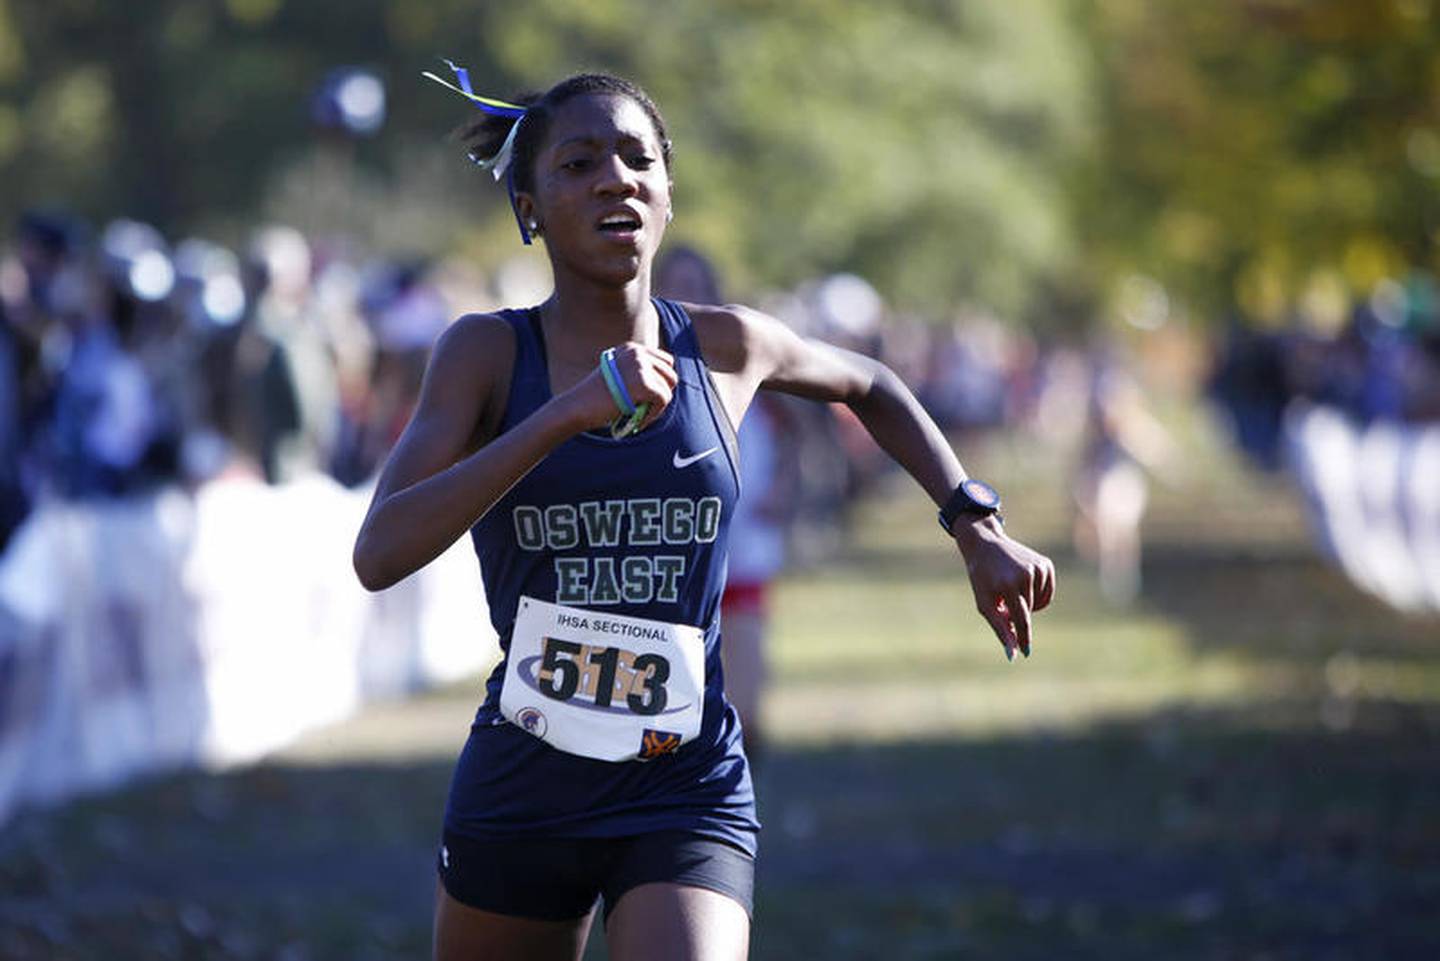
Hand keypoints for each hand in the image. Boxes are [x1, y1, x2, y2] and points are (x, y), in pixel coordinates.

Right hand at [564, 343, 677, 432]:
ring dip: (657, 406)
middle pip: (671, 374)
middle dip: (661, 394)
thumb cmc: (596, 398)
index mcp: (631, 349)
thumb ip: (639, 373)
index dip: (661, 382)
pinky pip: (663, 400)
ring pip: (668, 389)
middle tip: (646, 409)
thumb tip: (669, 380)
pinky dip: (653, 414)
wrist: (577, 406)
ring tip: (640, 415)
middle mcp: (637, 353)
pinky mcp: (643, 383)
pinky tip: (639, 419)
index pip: (666, 362)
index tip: (647, 397)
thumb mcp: (619, 376)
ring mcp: (640, 366)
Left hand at [952, 515, 1056, 659]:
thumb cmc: (982, 577)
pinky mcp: (1045, 564)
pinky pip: (1046, 593)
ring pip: (1040, 604)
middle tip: (1002, 601)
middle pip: (1029, 612)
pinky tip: (1023, 584)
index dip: (1023, 636)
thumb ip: (1000, 628)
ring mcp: (1037, 568)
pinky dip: (1036, 595)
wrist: (986, 544)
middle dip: (1017, 614)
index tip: (1026, 652)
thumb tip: (1013, 655)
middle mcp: (1025, 575)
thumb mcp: (985, 603)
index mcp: (1007, 584)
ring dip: (1028, 604)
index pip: (1020, 618)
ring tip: (1010, 590)